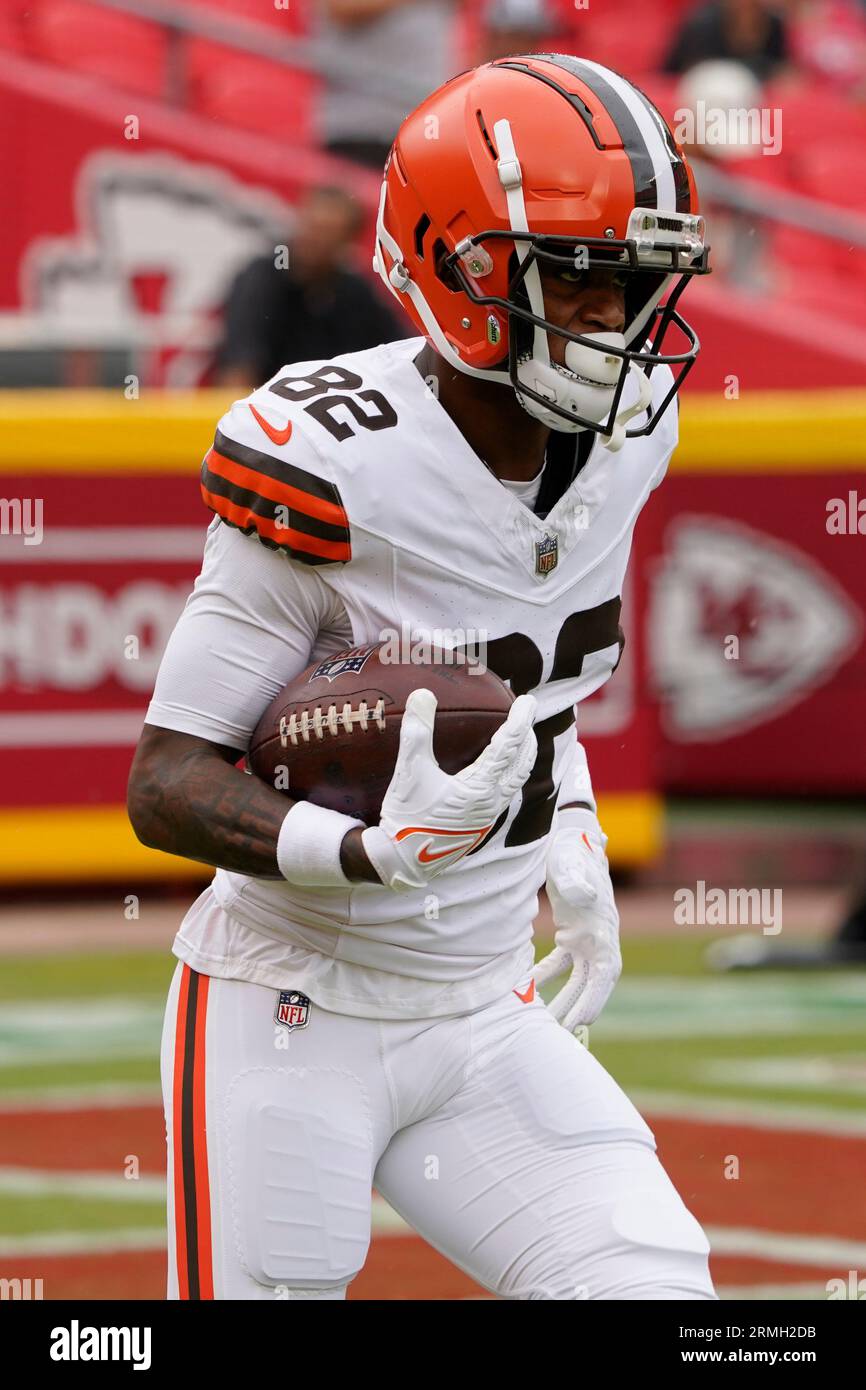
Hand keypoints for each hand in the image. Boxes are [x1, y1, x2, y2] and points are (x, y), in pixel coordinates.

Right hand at [361, 688, 536, 891]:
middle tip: (526, 713)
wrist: (403, 861)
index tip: (528, 700)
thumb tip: (423, 694)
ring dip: (523, 757)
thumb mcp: (410, 771)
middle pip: (521, 763)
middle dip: (527, 736)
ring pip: (517, 781)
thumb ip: (417, 731)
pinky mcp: (481, 826)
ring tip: (522, 739)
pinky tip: (500, 771)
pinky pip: (507, 794)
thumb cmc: (407, 817)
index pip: (508, 745)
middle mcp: (492, 802)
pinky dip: (511, 775)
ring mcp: (489, 816)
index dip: (520, 720)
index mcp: (480, 786)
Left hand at [533, 810, 620, 1030]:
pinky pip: (559, 962)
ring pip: (576, 978)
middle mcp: (599, 936)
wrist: (568, 834)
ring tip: (541, 1022)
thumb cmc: (571, 849)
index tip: (582, 1021)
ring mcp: (586, 935)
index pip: (606, 971)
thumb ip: (576, 880)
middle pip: (591, 983)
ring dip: (561, 999)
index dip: (596, 997)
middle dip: (577, 1009)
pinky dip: (545, 975)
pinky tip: (525, 987)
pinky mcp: (571, 931)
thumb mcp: (572, 863)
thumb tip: (580, 896)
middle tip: (557, 1035)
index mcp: (604, 927)